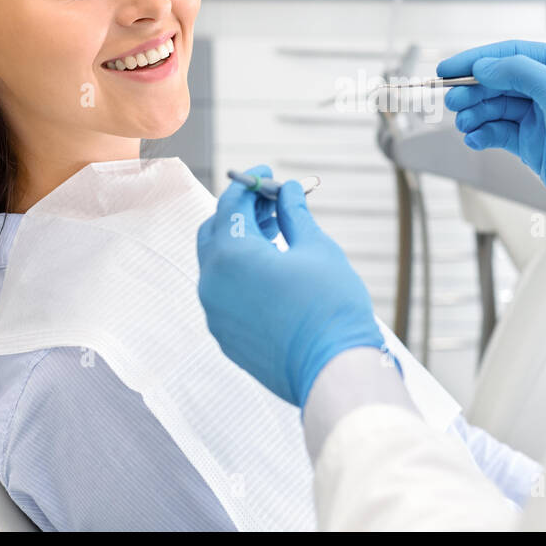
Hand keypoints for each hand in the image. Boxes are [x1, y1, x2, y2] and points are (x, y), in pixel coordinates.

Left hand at [196, 164, 383, 407]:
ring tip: (278, 232)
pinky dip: (241, 273)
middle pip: (215, 232)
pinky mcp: (226, 336)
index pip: (230, 205)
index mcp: (231, 256)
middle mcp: (212, 284)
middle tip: (273, 202)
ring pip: (218, 264)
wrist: (333, 371)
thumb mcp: (316, 248)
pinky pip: (225, 292)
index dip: (250, 184)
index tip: (267, 174)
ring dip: (241, 242)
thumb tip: (287, 191)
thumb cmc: (330, 307)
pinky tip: (272, 269)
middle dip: (241, 211)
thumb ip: (294, 214)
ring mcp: (215, 313)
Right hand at [438, 40, 545, 249]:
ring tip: (464, 124)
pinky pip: (500, 133)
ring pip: (497, 107)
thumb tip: (484, 67)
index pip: (514, 54)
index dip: (478, 60)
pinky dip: (484, 134)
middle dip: (473, 90)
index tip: (449, 69)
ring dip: (476, 113)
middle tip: (451, 100)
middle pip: (501, 81)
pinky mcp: (534, 146)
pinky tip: (475, 139)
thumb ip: (520, 73)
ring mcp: (543, 119)